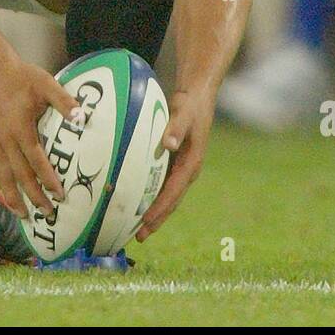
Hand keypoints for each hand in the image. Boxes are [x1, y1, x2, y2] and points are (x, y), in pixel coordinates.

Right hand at [0, 61, 80, 218]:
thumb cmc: (22, 78)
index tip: (59, 194)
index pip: (36, 160)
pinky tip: (8, 195)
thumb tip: (82, 116)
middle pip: (20, 175)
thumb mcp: (46, 84)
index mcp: (20, 128)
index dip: (47, 179)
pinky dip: (2, 185)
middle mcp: (6, 140)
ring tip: (23, 216)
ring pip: (4, 176)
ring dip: (13, 198)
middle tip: (48, 213)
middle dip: (33, 196)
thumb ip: (64, 101)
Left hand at [136, 86, 214, 241]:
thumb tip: (169, 144)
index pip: (173, 192)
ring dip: (153, 212)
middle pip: (171, 201)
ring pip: (166, 196)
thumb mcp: (184, 114)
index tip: (146, 222)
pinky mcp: (174, 163)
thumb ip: (175, 128)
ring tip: (136, 229)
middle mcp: (187, 171)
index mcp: (191, 164)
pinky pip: (161, 185)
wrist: (198, 97)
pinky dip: (151, 197)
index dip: (160, 209)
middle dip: (156, 220)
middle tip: (139, 237)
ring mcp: (181, 168)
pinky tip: (136, 203)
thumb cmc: (190, 105)